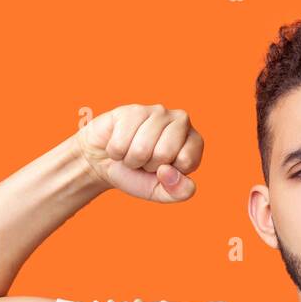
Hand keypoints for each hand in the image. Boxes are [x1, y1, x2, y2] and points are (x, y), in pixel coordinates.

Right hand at [73, 104, 201, 202]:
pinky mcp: (133, 109)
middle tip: (145, 161)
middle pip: (164, 153)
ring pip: (141, 148)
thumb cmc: (140, 177)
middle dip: (149, 165)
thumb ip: (179, 191)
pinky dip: (116, 152)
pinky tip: (120, 143)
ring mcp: (157, 112)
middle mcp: (181, 121)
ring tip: (132, 153)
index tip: (163, 169)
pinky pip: (121, 142)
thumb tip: (168, 171)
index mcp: (194, 142)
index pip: (186, 160)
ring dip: (132, 159)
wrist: (106, 163)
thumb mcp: (163, 192)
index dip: (169, 172)